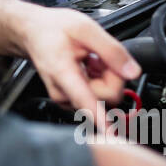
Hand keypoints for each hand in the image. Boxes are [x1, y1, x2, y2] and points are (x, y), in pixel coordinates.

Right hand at [16, 6, 139, 124]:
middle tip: (101, 56)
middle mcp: (64, 93)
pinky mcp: (72, 100)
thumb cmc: (52, 29)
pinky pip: (98, 97)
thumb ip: (111, 50)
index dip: (101, 120)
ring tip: (91, 59)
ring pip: (105, 98)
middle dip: (113, 75)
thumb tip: (133, 71)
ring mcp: (67, 99)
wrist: (33, 33)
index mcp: (64, 73)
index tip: (112, 137)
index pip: (86, 101)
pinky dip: (99, 80)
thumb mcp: (85, 28)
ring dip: (106, 77)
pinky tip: (88, 66)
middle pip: (107, 97)